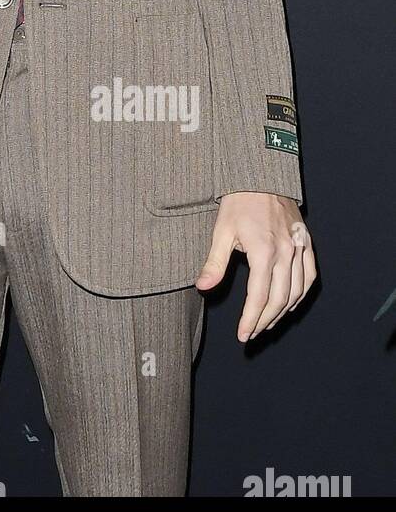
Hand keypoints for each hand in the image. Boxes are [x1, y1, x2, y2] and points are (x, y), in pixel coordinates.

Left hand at [196, 192, 316, 341]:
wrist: (261, 175)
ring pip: (296, 291)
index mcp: (263, 251)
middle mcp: (285, 252)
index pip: (259, 296)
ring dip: (282, 312)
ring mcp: (298, 247)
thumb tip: (202, 287)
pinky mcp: (305, 242)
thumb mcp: (222, 230)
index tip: (243, 336)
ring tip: (267, 324)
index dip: (251, 319)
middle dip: (265, 321)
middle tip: (253, 334)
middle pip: (279, 299)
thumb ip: (214, 262)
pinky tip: (290, 304)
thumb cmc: (238, 202)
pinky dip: (301, 294)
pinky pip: (309, 276)